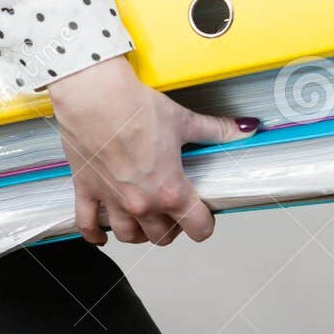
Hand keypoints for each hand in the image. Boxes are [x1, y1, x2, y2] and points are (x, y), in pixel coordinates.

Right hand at [47, 54, 258, 247]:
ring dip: (139, 232)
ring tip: (144, 218)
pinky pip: (88, 226)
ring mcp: (113, 201)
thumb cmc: (136, 107)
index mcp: (170, 191)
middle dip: (172, 226)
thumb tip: (246, 127)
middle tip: (173, 209)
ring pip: (130, 236)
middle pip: (163, 237)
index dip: (205, 223)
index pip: (198, 228)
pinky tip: (102, 234)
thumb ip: (215, 129)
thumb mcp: (183, 119)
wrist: (94, 96)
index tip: (203, 214)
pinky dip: (95, 234)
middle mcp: (142, 204)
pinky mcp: (87, 191)